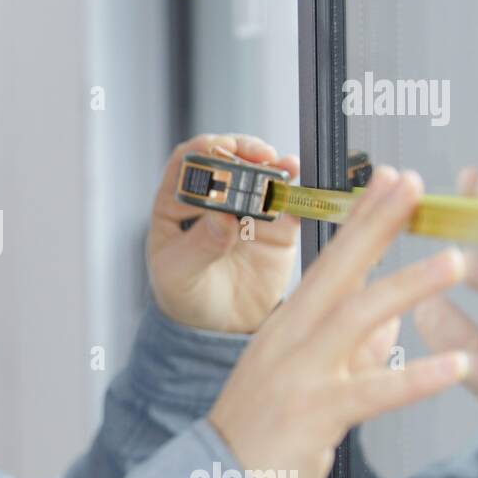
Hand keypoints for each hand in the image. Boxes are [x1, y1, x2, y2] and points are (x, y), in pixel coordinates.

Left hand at [147, 133, 299, 333]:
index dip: (203, 150)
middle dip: (244, 151)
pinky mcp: (276, 228)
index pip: (187, 163)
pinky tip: (301, 184)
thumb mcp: (179, 273)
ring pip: (261, 175)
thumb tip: (222, 217)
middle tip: (259, 156)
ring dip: (274, 165)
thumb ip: (198, 245)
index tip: (221, 152)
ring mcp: (246, 211)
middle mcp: (213, 200)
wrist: (217, 327)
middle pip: (228, 161)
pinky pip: (290, 204)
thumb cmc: (185, 294)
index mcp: (176, 203)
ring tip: (284, 166)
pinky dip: (298, 191)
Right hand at [208, 166, 470, 477]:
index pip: (330, 262)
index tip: (389, 180)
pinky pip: (372, 392)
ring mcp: (300, 374)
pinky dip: (414, 377)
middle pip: (338, 271)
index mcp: (288, 326)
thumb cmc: (260, 435)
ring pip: (356, 318)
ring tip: (455, 263)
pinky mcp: (315, 415)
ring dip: (408, 286)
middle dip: (378, 226)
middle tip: (413, 188)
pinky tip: (453, 366)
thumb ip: (353, 351)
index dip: (361, 219)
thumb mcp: (303, 380)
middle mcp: (291, 340)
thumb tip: (393, 322)